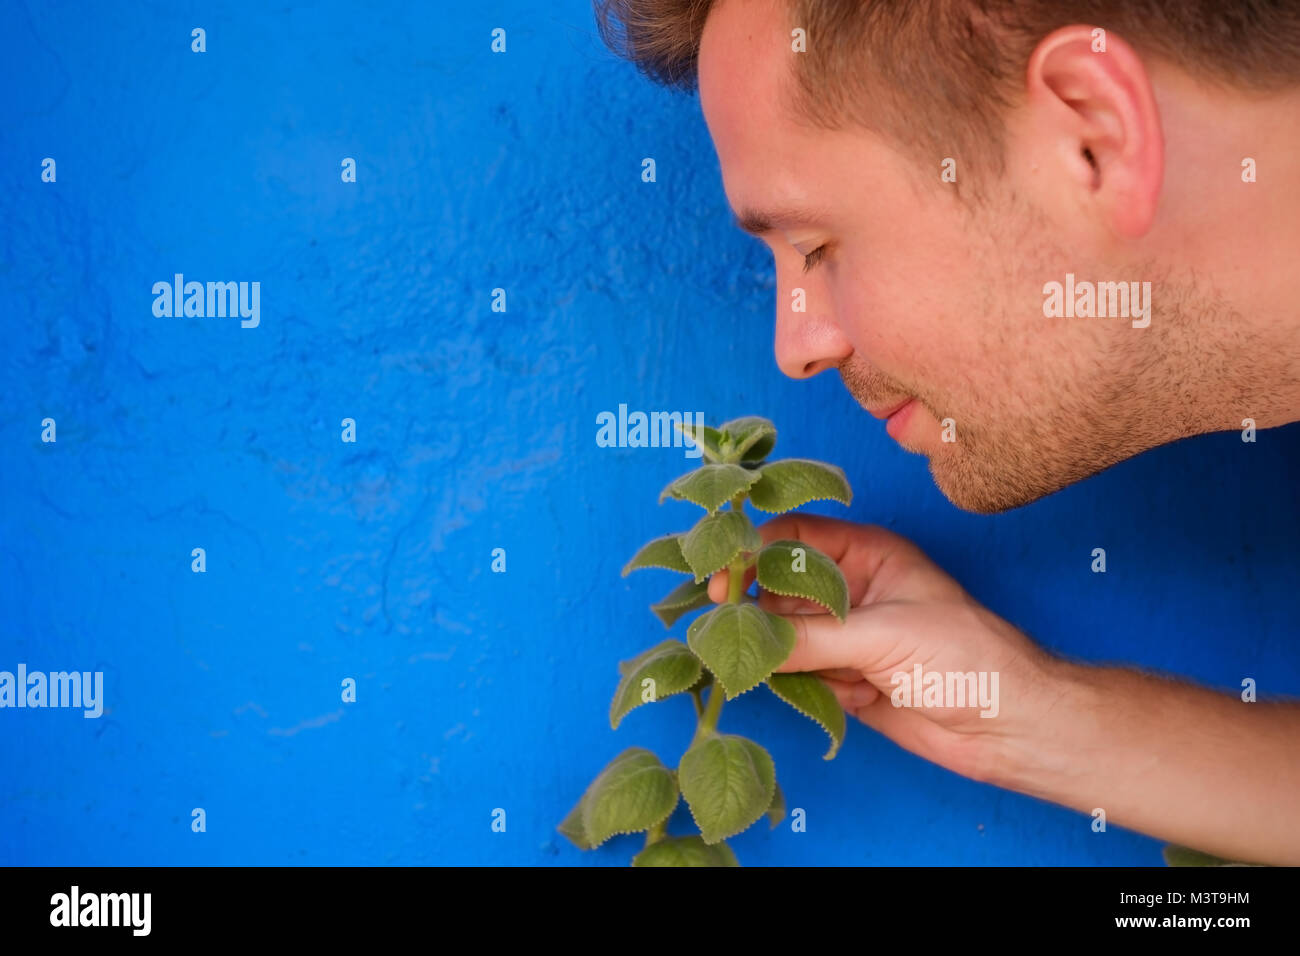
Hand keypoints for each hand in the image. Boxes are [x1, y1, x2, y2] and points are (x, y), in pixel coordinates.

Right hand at [708, 514, 1064, 784]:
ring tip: (805, 668)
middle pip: (778, 588)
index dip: (753, 552)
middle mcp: (850, 590)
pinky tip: (842, 694)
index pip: (793, 536)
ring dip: (784, 654)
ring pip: (782, 635)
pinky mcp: (843, 679)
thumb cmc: (969, 659)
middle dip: (758, 610)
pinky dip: (805, 686)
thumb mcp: (885, 636)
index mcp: (867, 554)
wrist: (1009, 727)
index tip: (721, 580)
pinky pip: (797, 675)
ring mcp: (845, 636)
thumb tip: (746, 639)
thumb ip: (810, 637)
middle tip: (730, 629)